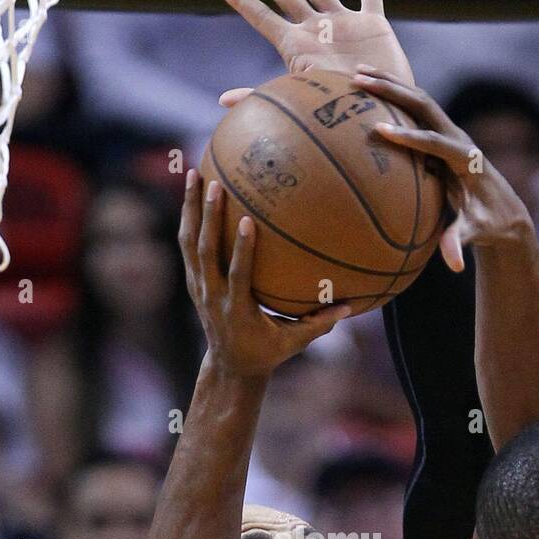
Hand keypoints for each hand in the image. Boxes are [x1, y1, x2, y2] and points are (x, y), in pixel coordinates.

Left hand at [179, 169, 351, 378]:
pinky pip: (187, 245)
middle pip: (206, 252)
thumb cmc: (266, 352)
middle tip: (215, 185)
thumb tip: (351, 306)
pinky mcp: (193, 281)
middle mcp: (212, 296)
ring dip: (190, 208)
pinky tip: (192, 191)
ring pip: (190, 243)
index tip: (246, 220)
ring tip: (194, 173)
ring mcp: (199, 287)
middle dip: (208, 218)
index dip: (241, 249)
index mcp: (237, 310)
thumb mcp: (293, 342)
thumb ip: (319, 323)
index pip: (237, 275)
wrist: (229, 366)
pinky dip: (188, 217)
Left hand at [217, 0, 413, 108]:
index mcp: (296, 47)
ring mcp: (343, 26)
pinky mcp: (373, 27)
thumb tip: (222, 100)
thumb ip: (261, 95)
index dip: (243, 1)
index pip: (262, 18)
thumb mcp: (296, 100)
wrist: (376, 115)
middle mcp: (316, 32)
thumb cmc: (336, 114)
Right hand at [353, 68, 535, 272]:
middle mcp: (458, 138)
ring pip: (418, 100)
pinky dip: (392, 97)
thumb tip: (453, 264)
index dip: (410, 137)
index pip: (436, 143)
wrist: (506, 209)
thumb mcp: (477, 234)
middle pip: (424, 106)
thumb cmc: (489, 224)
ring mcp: (450, 133)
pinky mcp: (441, 135)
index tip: (379, 130)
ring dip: (389, 85)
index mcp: (466, 160)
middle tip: (359, 81)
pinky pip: (415, 111)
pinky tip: (367, 90)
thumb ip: (461, 242)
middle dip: (392, 92)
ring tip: (356, 74)